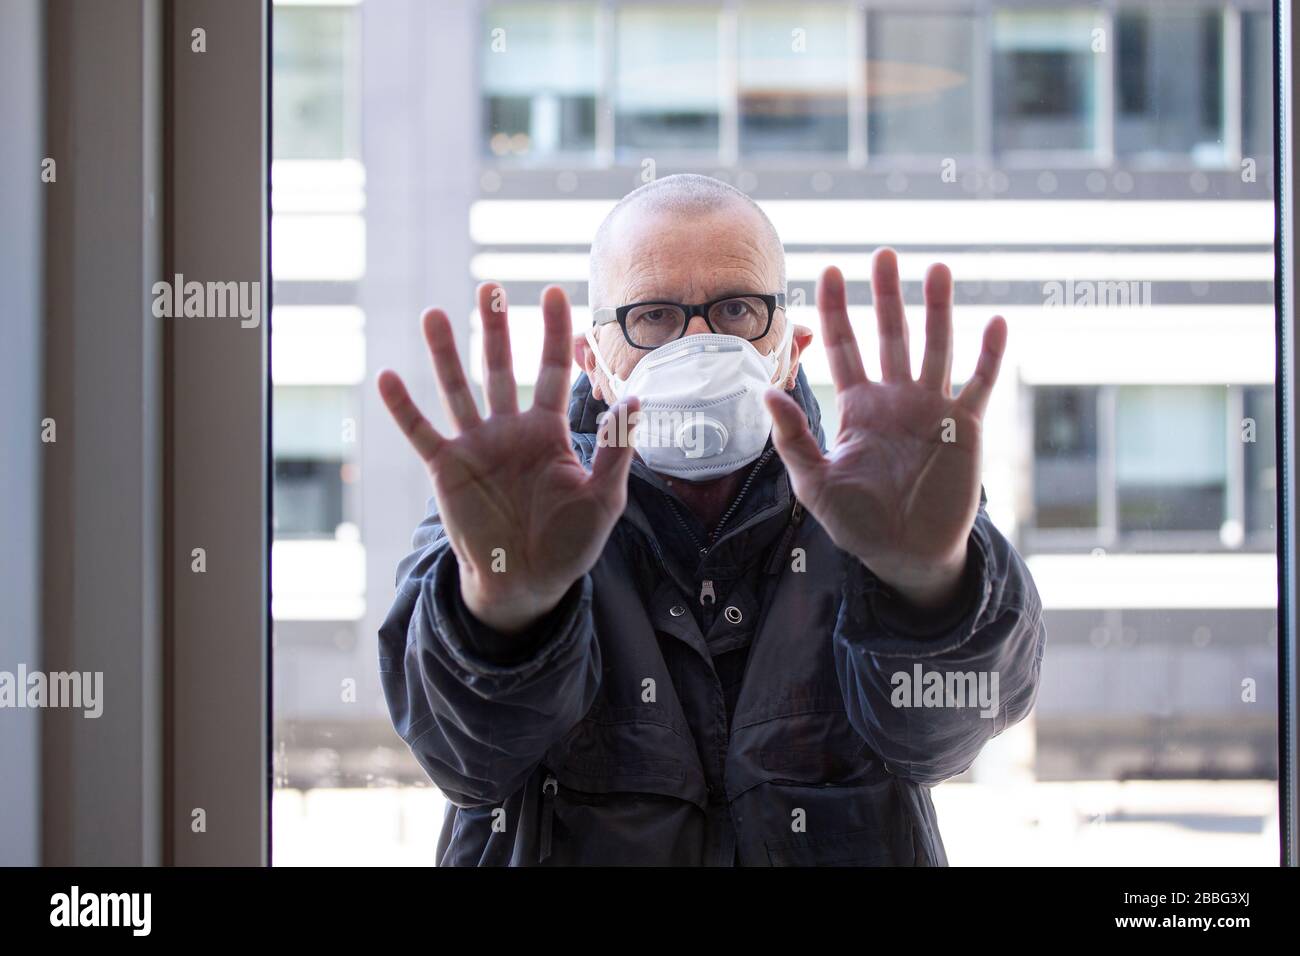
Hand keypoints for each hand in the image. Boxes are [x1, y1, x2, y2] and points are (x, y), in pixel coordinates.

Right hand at [378, 283, 638, 633]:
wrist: (526, 583)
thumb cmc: (569, 542)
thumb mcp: (603, 498)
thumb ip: (616, 449)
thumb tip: (635, 399)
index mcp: (549, 432)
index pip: (554, 371)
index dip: (554, 333)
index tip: (554, 293)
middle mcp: (510, 430)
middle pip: (502, 369)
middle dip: (495, 328)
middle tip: (491, 286)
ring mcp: (476, 446)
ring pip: (458, 390)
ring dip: (446, 354)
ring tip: (436, 315)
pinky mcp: (447, 470)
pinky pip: (422, 433)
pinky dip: (404, 408)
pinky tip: (389, 377)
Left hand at [765, 249, 1006, 609]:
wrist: (907, 555)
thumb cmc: (858, 523)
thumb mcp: (815, 483)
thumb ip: (793, 438)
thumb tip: (765, 392)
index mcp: (858, 407)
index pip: (843, 346)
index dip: (837, 310)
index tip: (831, 271)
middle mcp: (895, 399)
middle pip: (890, 335)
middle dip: (887, 295)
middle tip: (883, 255)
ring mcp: (932, 409)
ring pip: (936, 347)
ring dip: (938, 310)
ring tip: (938, 269)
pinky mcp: (964, 428)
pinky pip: (979, 384)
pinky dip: (989, 355)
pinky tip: (995, 321)